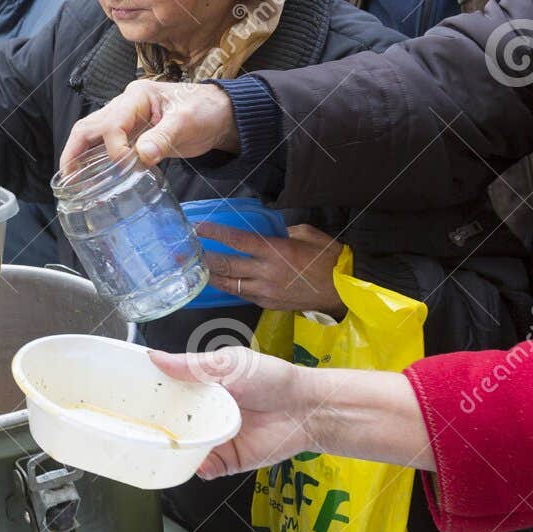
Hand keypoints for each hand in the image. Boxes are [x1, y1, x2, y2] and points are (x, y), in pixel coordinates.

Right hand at [60, 80, 239, 172]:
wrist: (218, 114)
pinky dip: (94, 160)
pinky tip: (90, 178)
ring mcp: (125, 119)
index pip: (112, 124)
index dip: (114, 148)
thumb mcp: (188, 122)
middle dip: (74, 151)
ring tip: (71, 182)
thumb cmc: (205, 110)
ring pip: (91, 135)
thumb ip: (164, 137)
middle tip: (67, 179)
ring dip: (78, 156)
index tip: (128, 166)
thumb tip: (142, 155)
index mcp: (137, 96)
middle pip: (88, 126)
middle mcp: (124, 105)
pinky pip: (104, 146)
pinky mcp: (131, 134)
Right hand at [148, 348, 317, 477]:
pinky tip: (194, 459)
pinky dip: (196, 466)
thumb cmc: (271, 379)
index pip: (164, 392)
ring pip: (182, 447)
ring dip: (172, 448)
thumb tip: (154, 358)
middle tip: (135, 425)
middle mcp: (201, 414)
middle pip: (167, 423)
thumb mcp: (228, 363)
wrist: (306, 409)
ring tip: (160, 444)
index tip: (124, 395)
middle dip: (152, 426)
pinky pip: (203, 467)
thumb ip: (191, 365)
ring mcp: (212, 438)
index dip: (146, 395)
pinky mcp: (225, 460)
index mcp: (198, 388)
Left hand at [196, 222, 344, 313]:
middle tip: (188, 251)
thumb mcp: (306, 235)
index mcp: (276, 251)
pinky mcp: (268, 304)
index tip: (198, 227)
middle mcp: (266, 273)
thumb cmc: (329, 258)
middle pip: (226, 266)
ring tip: (195, 268)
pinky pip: (242, 294)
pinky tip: (219, 281)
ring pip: (229, 285)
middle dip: (204, 258)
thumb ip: (280, 231)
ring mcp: (266, 292)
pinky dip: (229, 287)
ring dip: (210, 276)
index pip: (237, 240)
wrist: (344, 289)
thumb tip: (263, 230)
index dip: (215, 233)